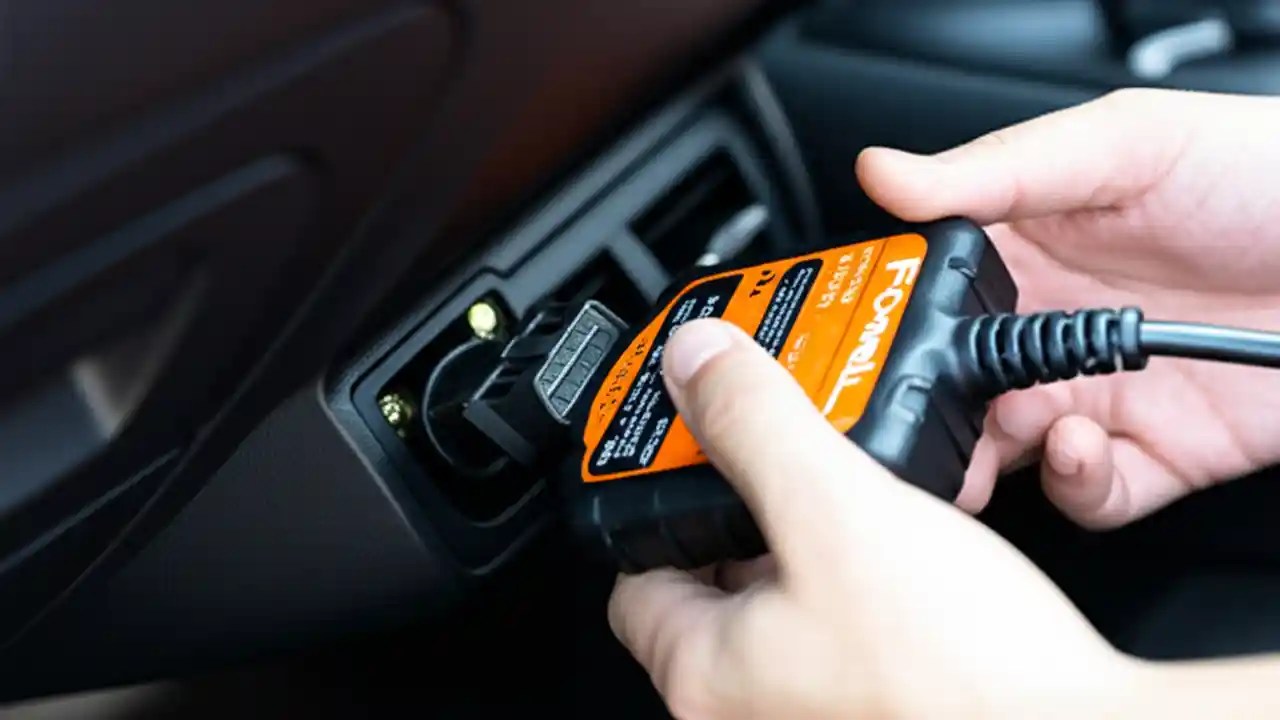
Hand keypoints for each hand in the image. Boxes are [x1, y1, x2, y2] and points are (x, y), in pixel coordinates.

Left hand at [608, 319, 1135, 718]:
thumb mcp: (835, 506)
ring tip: (843, 487)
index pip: (635, 570)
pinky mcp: (873, 711)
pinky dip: (852, 582)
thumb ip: (754, 425)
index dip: (661, 499)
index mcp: (703, 675)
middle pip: (708, 584)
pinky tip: (895, 552)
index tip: (693, 453)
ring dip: (805, 542)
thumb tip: (695, 363)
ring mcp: (809, 716)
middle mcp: (743, 711)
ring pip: (778, 605)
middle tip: (777, 455)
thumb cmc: (961, 671)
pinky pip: (835, 630)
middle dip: (744, 511)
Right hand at [857, 88, 1279, 527]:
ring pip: (1002, 454)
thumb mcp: (1122, 146)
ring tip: (991, 443)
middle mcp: (1049, 330)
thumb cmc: (1264, 175)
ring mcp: (1097, 395)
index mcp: (1024, 252)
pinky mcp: (1154, 453)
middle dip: (919, 415)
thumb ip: (997, 170)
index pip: (923, 299)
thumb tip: (883, 174)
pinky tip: (1080, 444)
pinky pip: (1088, 493)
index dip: (881, 327)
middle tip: (901, 423)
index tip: (851, 346)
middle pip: (950, 389)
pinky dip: (1071, 486)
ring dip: (981, 461)